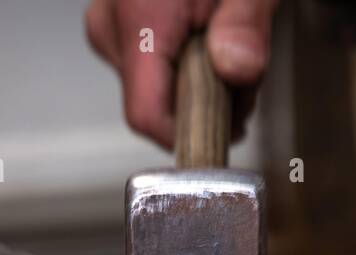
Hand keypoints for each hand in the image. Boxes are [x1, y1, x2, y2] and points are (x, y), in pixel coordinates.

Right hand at [85, 0, 277, 149]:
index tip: (230, 127)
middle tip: (243, 66)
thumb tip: (238, 69)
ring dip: (202, 86)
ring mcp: (109, 30)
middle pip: (158, 108)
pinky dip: (187, 69)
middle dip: (209, 103)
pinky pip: (152, 74)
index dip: (191, 136)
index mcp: (139, 18)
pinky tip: (205, 42)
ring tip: (225, 43)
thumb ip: (246, 24)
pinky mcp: (115, 32)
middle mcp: (111, 27)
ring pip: (158, 94)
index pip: (148, 117)